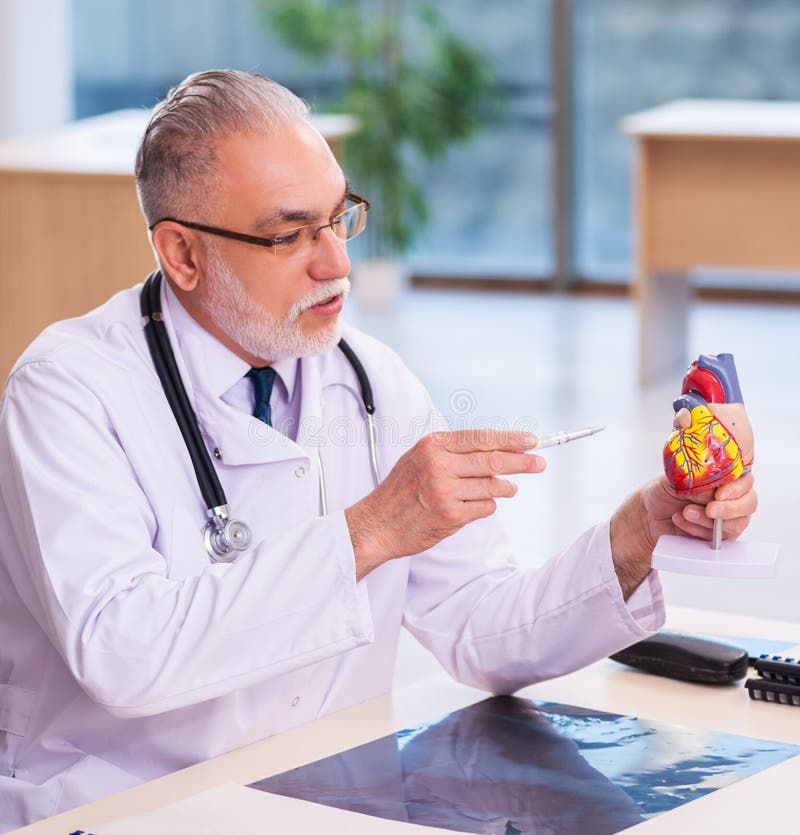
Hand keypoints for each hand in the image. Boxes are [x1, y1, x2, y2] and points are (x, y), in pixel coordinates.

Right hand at [345, 429, 544, 578]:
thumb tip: (499, 450)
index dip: (510, 439)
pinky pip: (485, 508)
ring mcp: (444, 491)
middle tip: (540, 464)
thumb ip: (454, 452)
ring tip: (509, 489)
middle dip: (522, 462)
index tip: (531, 441)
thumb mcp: (420, 458)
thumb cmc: (402, 490)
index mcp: (433, 445)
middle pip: (494, 460)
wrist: (378, 524)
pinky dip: (486, 506)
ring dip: (506, 488)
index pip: (481, 438)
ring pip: (493, 486)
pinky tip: (473, 506)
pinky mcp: (450, 515)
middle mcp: (438, 464)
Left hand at [611, 472, 756, 597]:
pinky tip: (680, 520)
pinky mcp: (717, 536)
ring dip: (708, 521)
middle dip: (729, 509)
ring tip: (685, 513)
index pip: (745, 481)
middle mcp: (731, 497)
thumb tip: (713, 492)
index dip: (736, 488)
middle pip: (749, 504)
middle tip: (710, 510)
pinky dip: (697, 530)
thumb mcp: (677, 480)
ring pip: (734, 524)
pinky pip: (716, 538)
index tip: (719, 494)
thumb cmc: (665, 491)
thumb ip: (698, 483)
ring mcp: (726, 518)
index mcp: (725, 477)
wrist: (649, 512)